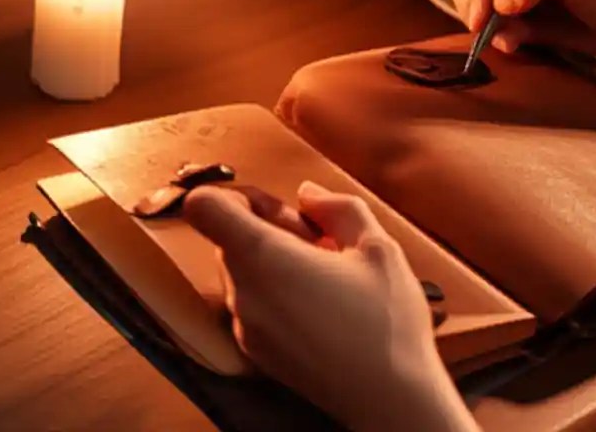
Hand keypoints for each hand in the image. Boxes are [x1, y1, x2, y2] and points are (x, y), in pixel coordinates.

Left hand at [183, 182, 477, 431]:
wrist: (392, 401)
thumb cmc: (387, 322)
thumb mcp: (377, 248)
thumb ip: (337, 208)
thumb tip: (307, 194)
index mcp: (262, 256)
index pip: (203, 207)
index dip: (234, 195)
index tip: (277, 208)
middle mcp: (241, 292)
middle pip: (226, 239)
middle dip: (267, 230)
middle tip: (320, 244)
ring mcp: (244, 326)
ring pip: (241, 273)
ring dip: (273, 263)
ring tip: (326, 277)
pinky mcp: (255, 352)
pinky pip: (251, 306)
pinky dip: (275, 295)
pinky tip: (320, 307)